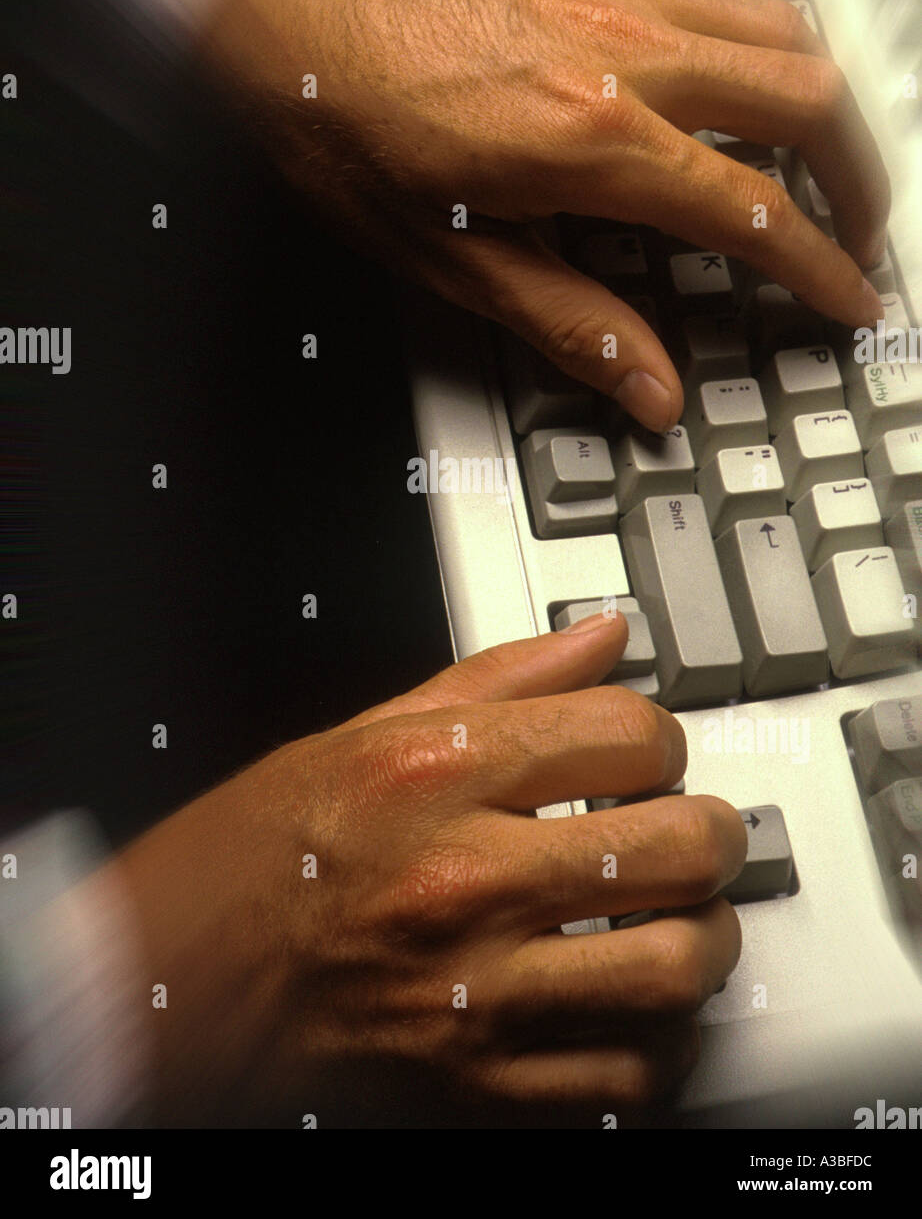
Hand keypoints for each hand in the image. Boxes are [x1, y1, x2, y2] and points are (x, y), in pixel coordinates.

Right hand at [102, 613, 744, 1125]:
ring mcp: (475, 993)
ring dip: (705, 935)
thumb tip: (597, 638)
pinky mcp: (479, 1085)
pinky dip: (657, 1038)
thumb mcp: (358, 736)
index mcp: (432, 776)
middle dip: (713, 831)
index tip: (645, 753)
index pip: (626, 735)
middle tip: (695, 828)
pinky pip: (628, 1073)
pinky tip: (630, 1001)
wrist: (164, 988)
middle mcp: (461, 880)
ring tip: (682, 916)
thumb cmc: (249, 862)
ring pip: (675, 966)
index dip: (659, 737)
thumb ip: (497, 681)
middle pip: (675, 844)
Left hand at [203, 0, 887, 431]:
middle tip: (859, 236)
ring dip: (824, 103)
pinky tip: (742, 80)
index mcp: (590, 139)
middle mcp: (623, 51)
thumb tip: (647, 385)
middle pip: (804, 101)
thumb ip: (565, 322)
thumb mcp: (445, 254)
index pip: (750, 212)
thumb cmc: (337, 112)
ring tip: (826, 161)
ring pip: (778, 30)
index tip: (850, 299)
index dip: (818, 267)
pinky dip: (764, 43)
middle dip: (857, 178)